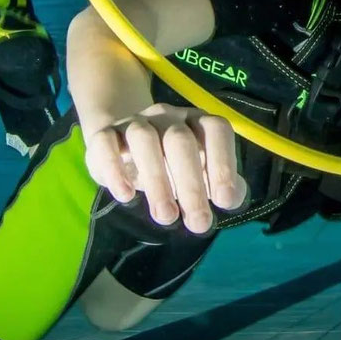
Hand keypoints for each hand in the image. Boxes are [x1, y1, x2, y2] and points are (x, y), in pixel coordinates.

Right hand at [83, 103, 247, 233]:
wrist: (122, 145)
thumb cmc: (170, 163)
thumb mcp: (199, 172)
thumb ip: (222, 184)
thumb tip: (234, 197)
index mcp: (197, 122)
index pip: (216, 129)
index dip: (223, 163)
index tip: (225, 201)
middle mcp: (168, 116)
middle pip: (180, 140)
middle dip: (192, 184)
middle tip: (198, 223)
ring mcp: (136, 122)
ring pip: (145, 139)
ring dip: (157, 180)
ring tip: (167, 217)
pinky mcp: (106, 134)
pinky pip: (106, 143)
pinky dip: (115, 168)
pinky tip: (126, 195)